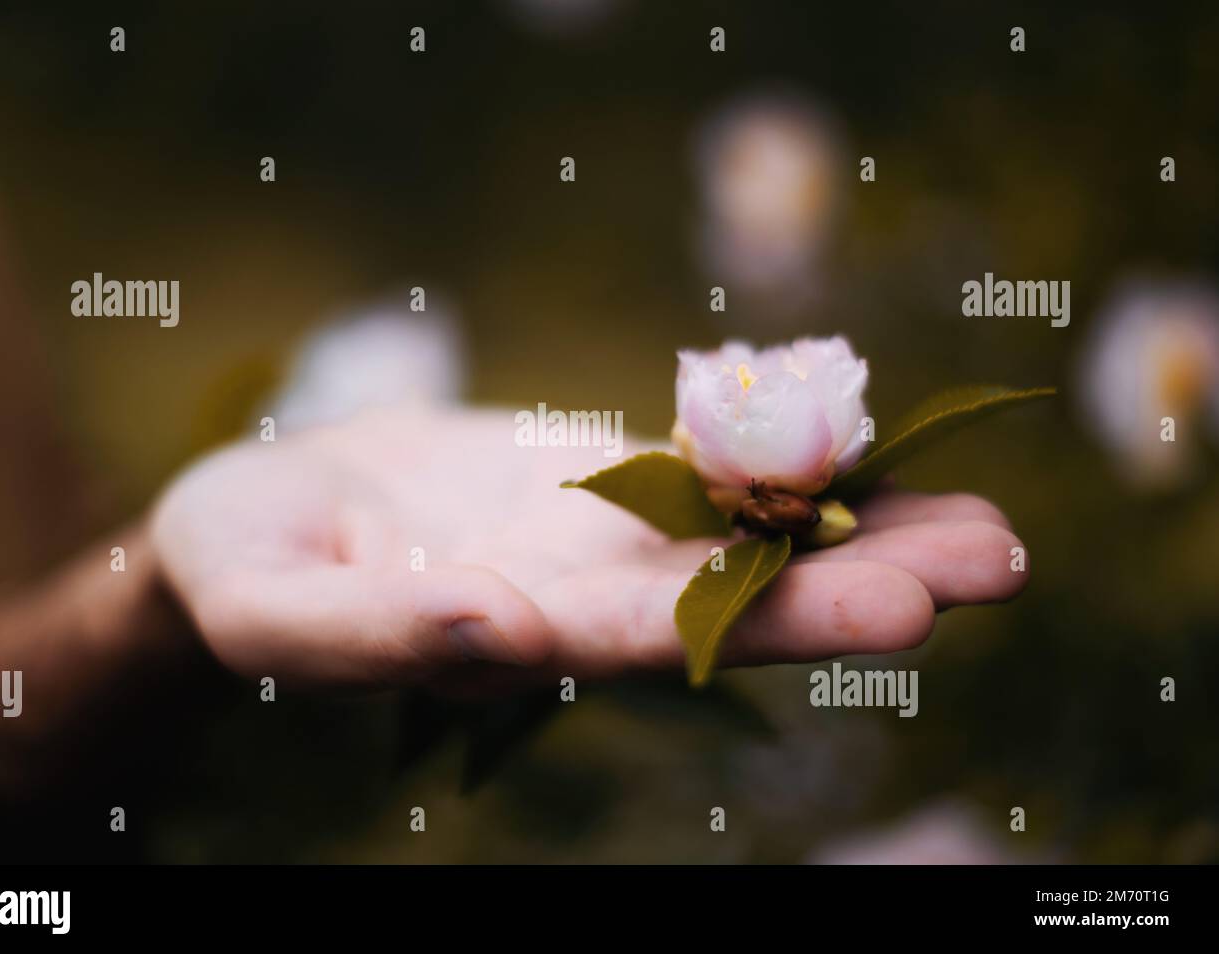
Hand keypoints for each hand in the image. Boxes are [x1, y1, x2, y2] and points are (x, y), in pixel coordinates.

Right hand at [151, 407, 1027, 694]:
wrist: (257, 523)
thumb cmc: (242, 579)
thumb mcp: (276, 616)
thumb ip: (376, 639)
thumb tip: (495, 635)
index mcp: (522, 639)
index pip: (668, 636)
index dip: (779, 619)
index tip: (903, 608)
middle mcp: (579, 596)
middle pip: (737, 590)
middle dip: (862, 575)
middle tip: (999, 561)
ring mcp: (588, 535)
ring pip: (734, 527)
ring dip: (852, 518)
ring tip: (979, 520)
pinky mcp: (581, 478)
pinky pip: (689, 460)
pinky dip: (771, 447)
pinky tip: (857, 436)